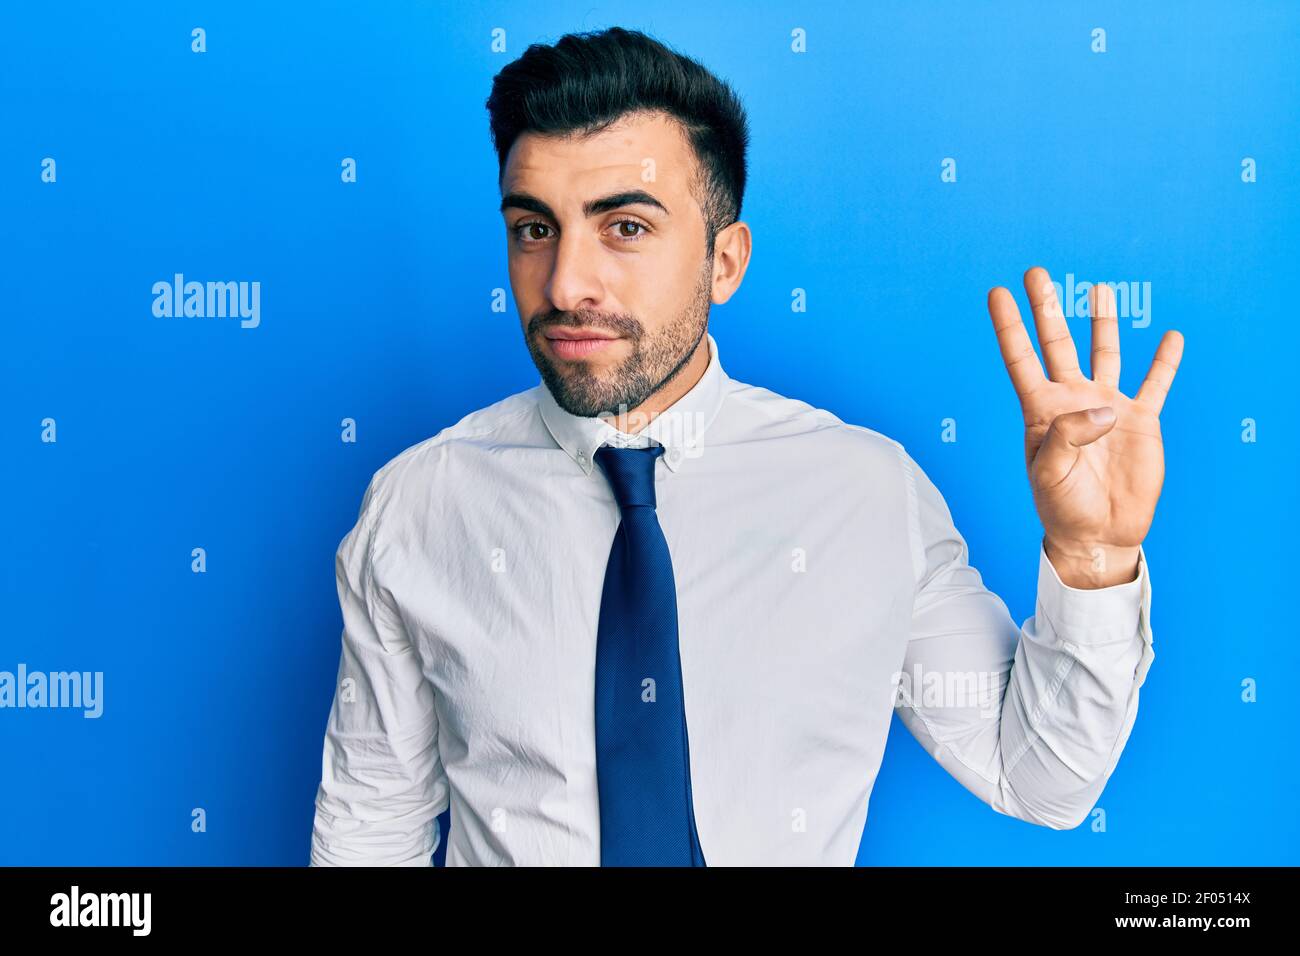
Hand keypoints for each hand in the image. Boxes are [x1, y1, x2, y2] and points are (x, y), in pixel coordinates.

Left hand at [987, 267, 1183, 587]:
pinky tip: (1169, 337)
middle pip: (1057, 343)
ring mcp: (1107, 408)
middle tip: (1035, 271)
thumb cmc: (1063, 506)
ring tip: (1101, 288)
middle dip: (1046, 307)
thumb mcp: (1051, 473)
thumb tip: (1103, 408)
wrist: (1098, 534)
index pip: (1021, 358)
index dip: (1009, 326)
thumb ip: (1069, 436)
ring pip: (1105, 353)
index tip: (997, 293)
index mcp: (1041, 410)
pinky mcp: (1141, 422)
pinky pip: (1155, 384)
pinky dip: (1164, 362)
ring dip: (1103, 322)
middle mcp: (1072, 401)